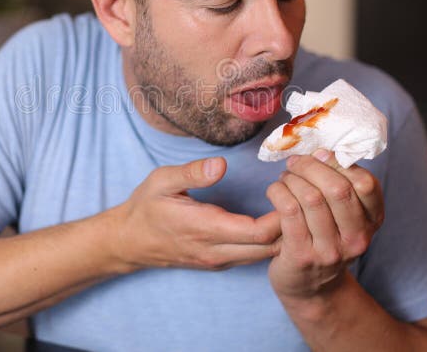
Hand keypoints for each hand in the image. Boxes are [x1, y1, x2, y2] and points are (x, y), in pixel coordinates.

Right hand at [109, 157, 280, 271]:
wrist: (129, 241)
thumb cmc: (145, 207)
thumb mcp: (161, 181)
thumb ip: (192, 172)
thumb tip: (220, 165)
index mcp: (205, 228)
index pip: (259, 232)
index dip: (281, 215)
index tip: (286, 189)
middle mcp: (216, 251)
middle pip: (269, 248)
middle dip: (289, 225)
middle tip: (297, 196)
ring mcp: (218, 260)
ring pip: (264, 256)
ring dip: (282, 235)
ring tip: (290, 205)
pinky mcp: (219, 262)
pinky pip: (253, 257)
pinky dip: (270, 242)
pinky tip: (274, 220)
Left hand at [266, 149, 383, 301]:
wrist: (311, 287)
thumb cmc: (325, 239)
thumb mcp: (345, 217)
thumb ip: (342, 186)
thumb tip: (321, 150)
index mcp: (372, 222)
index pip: (366, 183)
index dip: (340, 162)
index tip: (320, 154)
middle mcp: (356, 238)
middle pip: (337, 188)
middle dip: (311, 167)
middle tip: (295, 163)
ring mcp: (330, 250)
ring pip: (311, 197)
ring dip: (292, 179)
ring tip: (284, 178)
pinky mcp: (302, 256)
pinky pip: (289, 211)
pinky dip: (278, 192)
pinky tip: (274, 190)